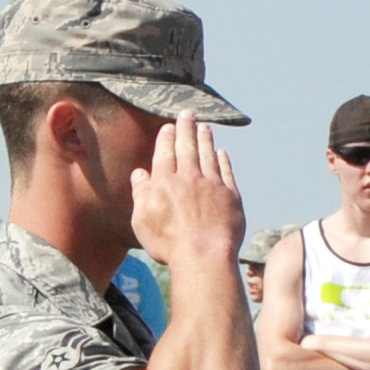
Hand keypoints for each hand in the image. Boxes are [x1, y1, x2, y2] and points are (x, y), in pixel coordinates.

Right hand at [127, 116, 245, 277]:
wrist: (203, 256)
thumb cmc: (169, 243)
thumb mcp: (142, 221)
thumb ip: (141, 194)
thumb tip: (139, 174)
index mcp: (165, 181)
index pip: (165, 151)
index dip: (167, 136)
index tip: (168, 126)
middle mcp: (189, 177)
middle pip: (187, 146)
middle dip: (186, 127)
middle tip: (188, 113)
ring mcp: (212, 184)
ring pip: (208, 154)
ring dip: (205, 138)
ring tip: (205, 127)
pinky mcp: (230, 195)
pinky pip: (226, 171)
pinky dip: (223, 160)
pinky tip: (221, 153)